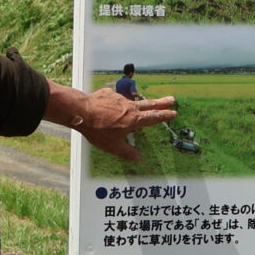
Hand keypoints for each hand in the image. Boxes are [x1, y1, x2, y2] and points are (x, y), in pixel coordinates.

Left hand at [51, 85, 176, 162]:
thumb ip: (127, 153)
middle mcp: (130, 107)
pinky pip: (115, 99)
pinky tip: (108, 108)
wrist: (80, 111)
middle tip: (171, 99)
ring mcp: (119, 99)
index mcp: (134, 120)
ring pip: (132, 102)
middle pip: (149, 104)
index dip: (165, 115)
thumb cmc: (98, 130)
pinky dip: (115, 104)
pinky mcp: (108, 94)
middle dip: (161, 103)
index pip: (154, 117)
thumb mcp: (113, 146)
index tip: (174, 112)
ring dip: (137, 104)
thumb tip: (139, 159)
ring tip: (136, 108)